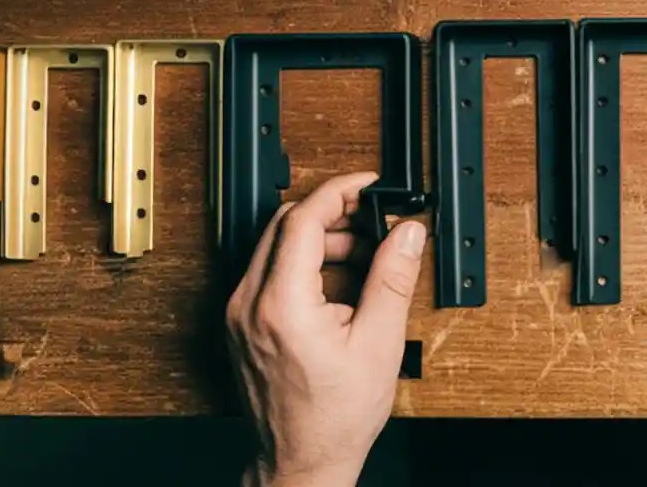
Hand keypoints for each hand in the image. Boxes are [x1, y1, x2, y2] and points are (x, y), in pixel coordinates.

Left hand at [225, 172, 427, 486]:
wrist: (300, 461)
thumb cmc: (334, 417)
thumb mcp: (379, 343)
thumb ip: (393, 279)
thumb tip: (408, 233)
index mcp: (282, 305)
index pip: (303, 220)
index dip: (339, 192)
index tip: (366, 186)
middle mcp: (248, 304)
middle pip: (283, 225)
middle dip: (331, 214)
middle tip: (371, 220)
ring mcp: (238, 314)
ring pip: (273, 246)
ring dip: (317, 239)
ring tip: (362, 256)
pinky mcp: (240, 324)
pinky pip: (266, 272)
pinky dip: (302, 263)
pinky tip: (337, 282)